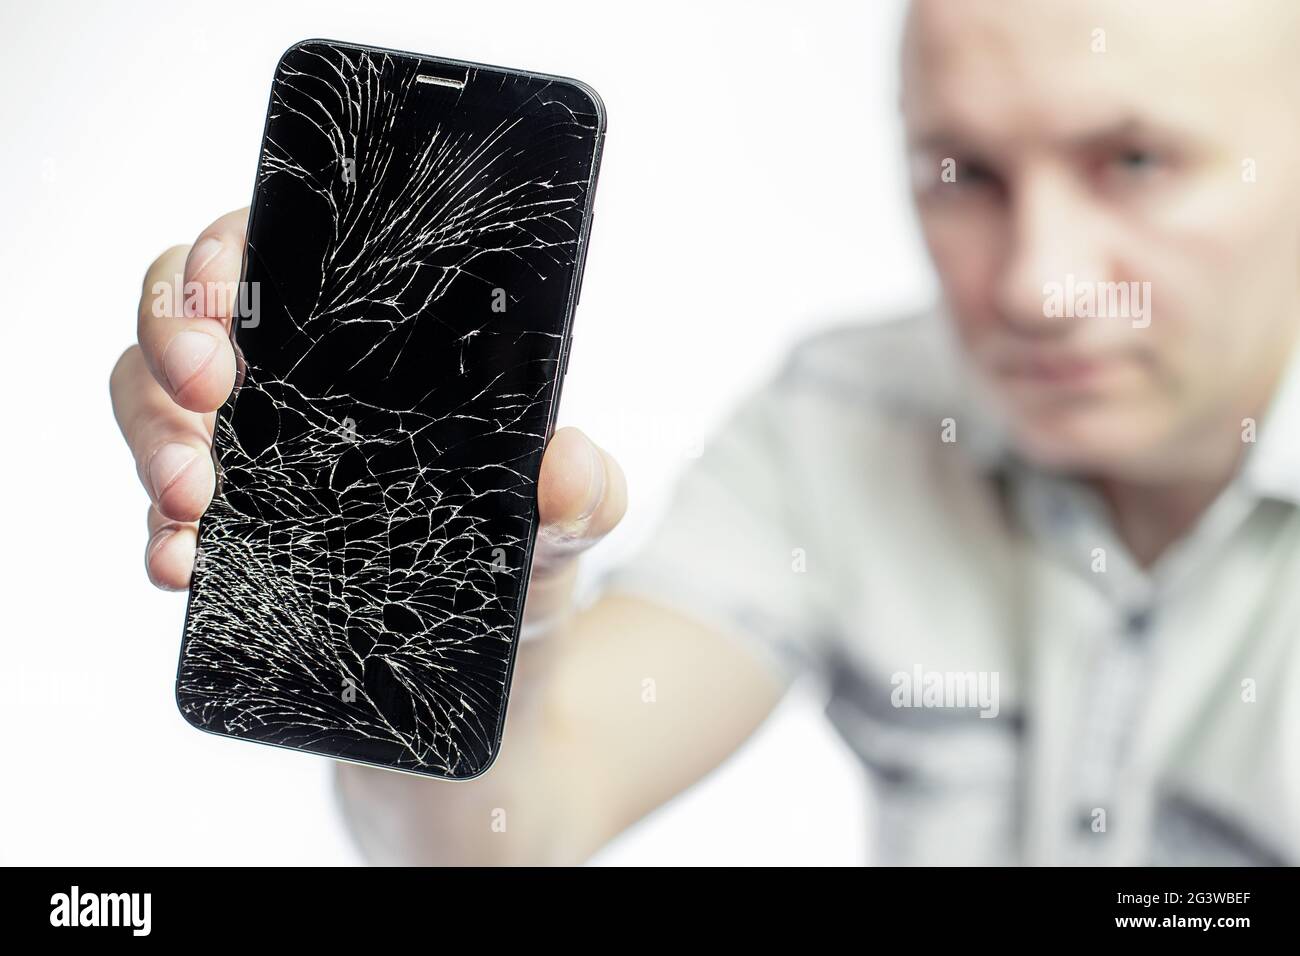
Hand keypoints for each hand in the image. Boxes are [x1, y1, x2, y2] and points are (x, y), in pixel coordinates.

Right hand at [110, 209, 626, 630]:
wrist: (500, 652)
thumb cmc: (527, 551)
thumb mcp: (569, 520)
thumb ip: (586, 492)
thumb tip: (570, 461)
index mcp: (366, 335)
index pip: (273, 250)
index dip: (225, 254)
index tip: (228, 294)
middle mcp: (293, 376)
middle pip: (186, 314)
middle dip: (173, 341)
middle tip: (206, 396)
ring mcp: (252, 450)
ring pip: (153, 403)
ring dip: (153, 441)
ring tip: (189, 502)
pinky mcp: (230, 528)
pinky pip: (163, 511)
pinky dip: (157, 532)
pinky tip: (178, 562)